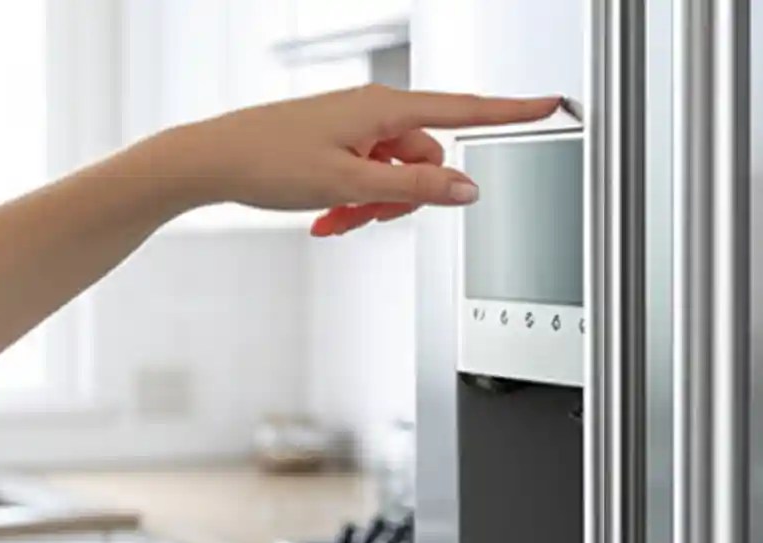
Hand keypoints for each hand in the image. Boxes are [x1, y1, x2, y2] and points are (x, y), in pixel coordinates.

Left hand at [172, 84, 560, 235]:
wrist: (211, 159)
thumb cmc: (267, 160)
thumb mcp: (350, 183)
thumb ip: (416, 187)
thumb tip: (466, 187)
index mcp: (384, 109)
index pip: (465, 111)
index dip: (512, 111)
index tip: (550, 104)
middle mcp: (374, 111)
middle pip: (426, 160)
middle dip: (405, 197)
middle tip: (365, 215)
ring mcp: (355, 126)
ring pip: (396, 175)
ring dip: (375, 205)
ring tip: (336, 218)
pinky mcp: (338, 141)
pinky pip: (369, 175)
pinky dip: (355, 200)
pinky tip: (328, 215)